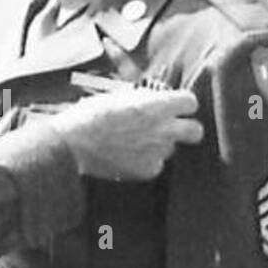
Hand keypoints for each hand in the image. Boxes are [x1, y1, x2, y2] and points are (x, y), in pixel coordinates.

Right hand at [49, 87, 203, 179]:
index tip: (173, 106)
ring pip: (171, 148)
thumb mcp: (118, 96)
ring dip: (159, 145)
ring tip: (135, 142)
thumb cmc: (90, 116)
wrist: (72, 144)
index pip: (190, 102)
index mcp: (156, 105)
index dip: (182, 104)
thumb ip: (143, 99)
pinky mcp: (148, 170)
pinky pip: (156, 164)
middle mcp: (163, 129)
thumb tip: (155, 98)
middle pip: (196, 131)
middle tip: (171, 127)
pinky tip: (127, 156)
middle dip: (187, 128)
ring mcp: (157, 152)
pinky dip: (146, 161)